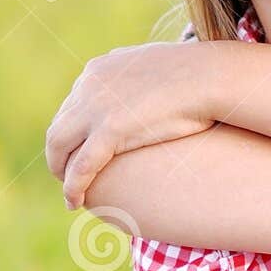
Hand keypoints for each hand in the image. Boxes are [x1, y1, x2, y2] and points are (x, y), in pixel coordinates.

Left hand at [45, 41, 221, 209]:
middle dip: (59, 154)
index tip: (80, 151)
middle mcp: (89, 85)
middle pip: (60, 126)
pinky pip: (81, 166)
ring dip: (61, 173)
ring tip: (71, 193)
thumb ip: (141, 78)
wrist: (211, 77)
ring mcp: (96, 106)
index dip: (73, 133)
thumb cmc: (198, 74)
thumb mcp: (157, 68)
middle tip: (67, 176)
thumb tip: (147, 85)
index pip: (72, 106)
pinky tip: (74, 202)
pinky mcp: (109, 129)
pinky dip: (72, 186)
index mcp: (98, 69)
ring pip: (60, 146)